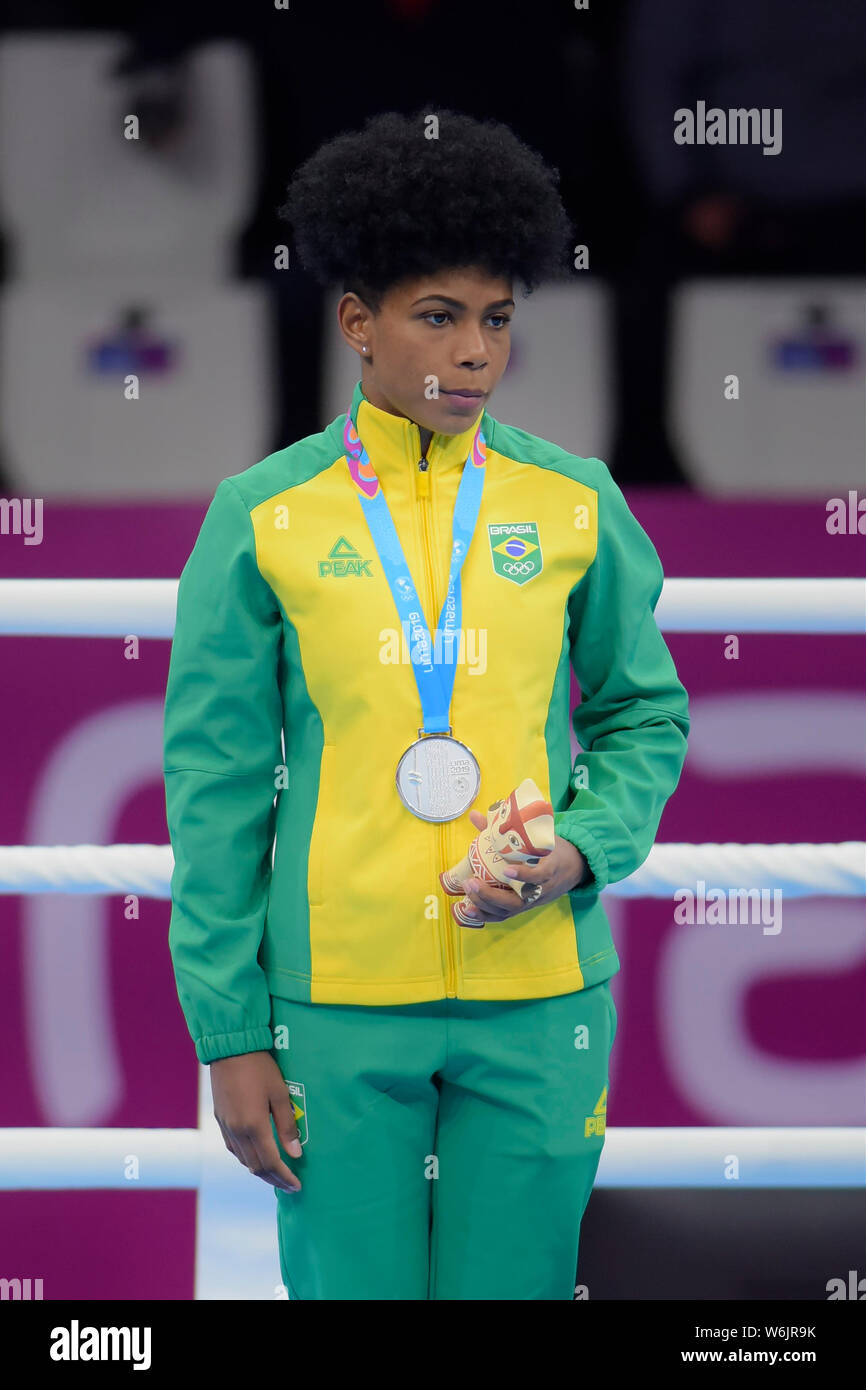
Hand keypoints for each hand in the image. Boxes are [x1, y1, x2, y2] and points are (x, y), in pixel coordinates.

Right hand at [210, 1050, 302, 1193]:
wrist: (230, 1050)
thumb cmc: (260, 1068)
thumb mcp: (280, 1094)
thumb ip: (287, 1126)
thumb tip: (295, 1154)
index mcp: (254, 1126)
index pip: (270, 1162)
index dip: (284, 1177)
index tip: (297, 1186)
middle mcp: (237, 1131)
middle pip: (255, 1167)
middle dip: (273, 1179)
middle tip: (289, 1185)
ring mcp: (226, 1127)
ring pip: (243, 1160)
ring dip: (260, 1171)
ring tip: (276, 1174)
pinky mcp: (221, 1120)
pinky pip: (234, 1148)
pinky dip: (247, 1158)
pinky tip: (256, 1156)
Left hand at [459, 808, 589, 923]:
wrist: (573, 868)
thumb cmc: (552, 849)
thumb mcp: (539, 836)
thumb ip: (506, 827)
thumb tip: (475, 815)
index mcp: (550, 868)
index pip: (540, 875)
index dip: (525, 875)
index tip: (507, 870)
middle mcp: (541, 889)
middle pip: (517, 901)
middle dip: (492, 895)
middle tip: (472, 882)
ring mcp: (532, 901)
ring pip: (509, 910)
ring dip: (486, 904)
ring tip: (467, 890)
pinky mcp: (524, 906)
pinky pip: (505, 915)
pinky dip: (486, 915)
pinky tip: (468, 909)